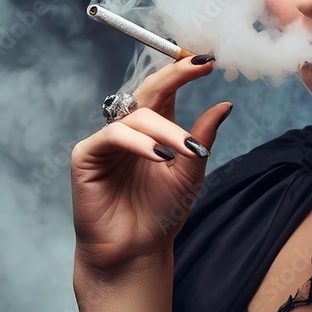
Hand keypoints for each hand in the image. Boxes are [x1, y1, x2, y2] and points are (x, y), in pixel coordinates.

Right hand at [71, 55, 231, 271]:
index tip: (209, 61)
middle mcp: (129, 130)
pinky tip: (159, 155)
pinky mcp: (86, 157)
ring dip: (165, 129)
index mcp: (154, 130)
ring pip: (136, 117)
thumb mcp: (191, 172)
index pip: (166, 91)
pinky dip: (137, 143)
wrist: (137, 251)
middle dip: (174, 77)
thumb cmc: (161, 213)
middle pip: (147, 91)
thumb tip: (225, 105)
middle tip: (199, 67)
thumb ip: (202, 138)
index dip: (183, 73)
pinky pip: (112, 136)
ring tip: (186, 150)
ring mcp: (106, 142)